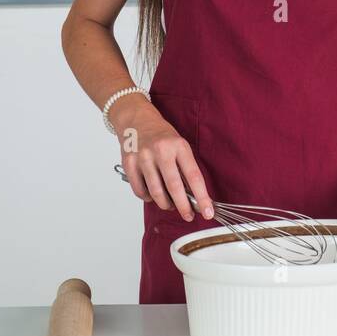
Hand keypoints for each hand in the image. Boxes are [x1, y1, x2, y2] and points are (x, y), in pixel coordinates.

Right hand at [113, 100, 213, 223]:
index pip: (193, 176)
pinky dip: (148, 198)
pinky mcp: (128, 164)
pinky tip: (153, 194)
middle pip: (174, 187)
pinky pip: (140, 191)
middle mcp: (160, 151)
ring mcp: (143, 157)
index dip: (202, 197)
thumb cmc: (161, 135)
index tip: (207, 211)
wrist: (136, 119)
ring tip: (170, 204)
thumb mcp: (179, 145)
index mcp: (178, 145)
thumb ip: (185, 168)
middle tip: (189, 216)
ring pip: (156, 193)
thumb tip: (194, 196)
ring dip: (165, 204)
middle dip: (184, 207)